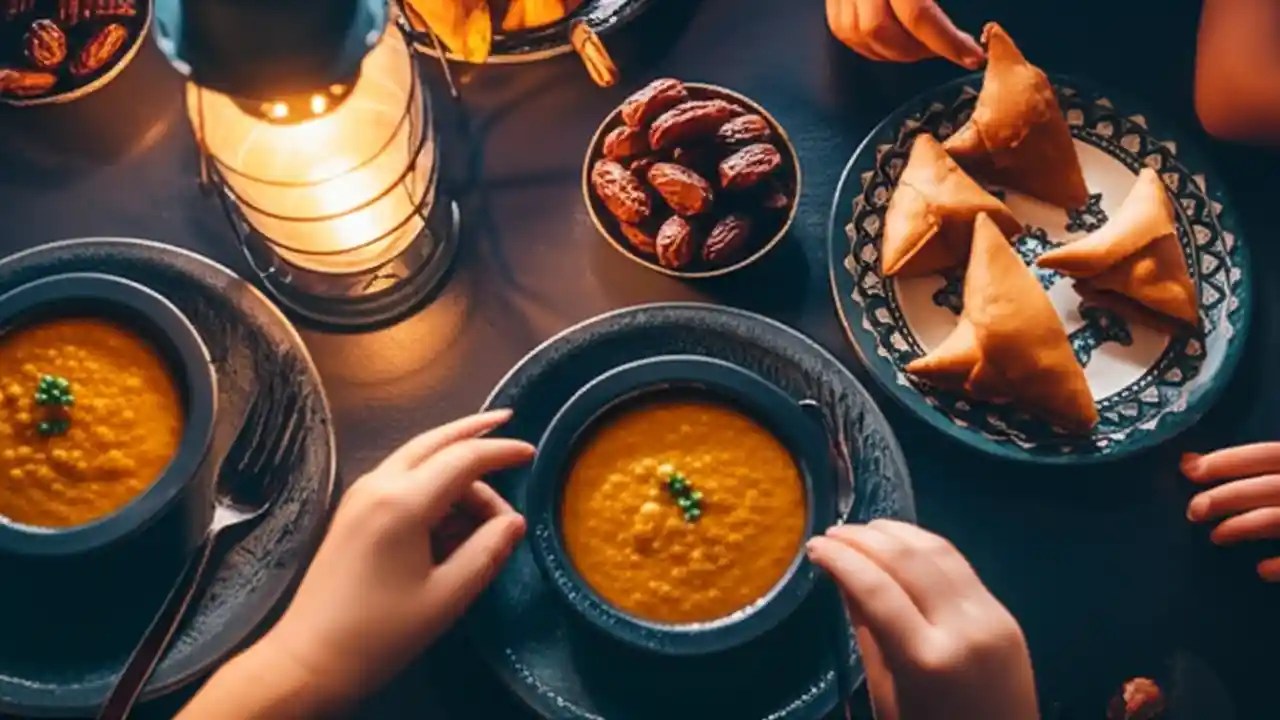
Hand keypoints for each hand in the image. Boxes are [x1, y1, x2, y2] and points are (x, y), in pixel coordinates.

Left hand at [256, 410, 533, 704]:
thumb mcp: (447, 596)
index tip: (532, 452)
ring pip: (417, 457)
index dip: (501, 451)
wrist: (309, 659)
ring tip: (488, 509)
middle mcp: (378, 485)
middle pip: (435, 441)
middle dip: (474, 430)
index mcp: (402, 502)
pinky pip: (402, 477)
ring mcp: (360, 495)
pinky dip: (434, 482)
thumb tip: (514, 521)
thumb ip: (488, 551)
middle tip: (509, 422)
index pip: (463, 459)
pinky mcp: (353, 511)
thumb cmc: (380, 633)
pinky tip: (454, 512)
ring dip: (455, 467)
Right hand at [807, 520, 1037, 719]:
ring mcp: (991, 616)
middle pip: (907, 560)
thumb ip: (868, 633)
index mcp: (927, 659)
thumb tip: (843, 578)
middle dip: (864, 539)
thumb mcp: (888, 695)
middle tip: (832, 533)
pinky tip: (902, 543)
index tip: (815, 547)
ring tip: (863, 529)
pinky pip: (960, 566)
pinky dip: (926, 546)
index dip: (842, 560)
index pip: (876, 589)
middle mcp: (963, 628)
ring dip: (896, 533)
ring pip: (938, 551)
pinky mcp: (1004, 613)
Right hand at [825, 0, 982, 68]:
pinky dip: (864, 42)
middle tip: (942, 50)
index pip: (917, 13)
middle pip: (878, 29)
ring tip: (917, 48)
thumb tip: (982, 21)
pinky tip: (890, 41)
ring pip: (854, 32)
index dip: (946, 41)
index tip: (971, 56)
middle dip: (914, 51)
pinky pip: (840, 26)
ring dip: (888, 51)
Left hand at [1183, 444, 1279, 580]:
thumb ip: (1260, 467)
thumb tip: (1188, 463)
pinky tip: (1261, 569)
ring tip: (1216, 536)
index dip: (1228, 460)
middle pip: (1272, 486)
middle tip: (1193, 510)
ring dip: (1246, 526)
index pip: (1268, 454)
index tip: (1189, 469)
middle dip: (1228, 496)